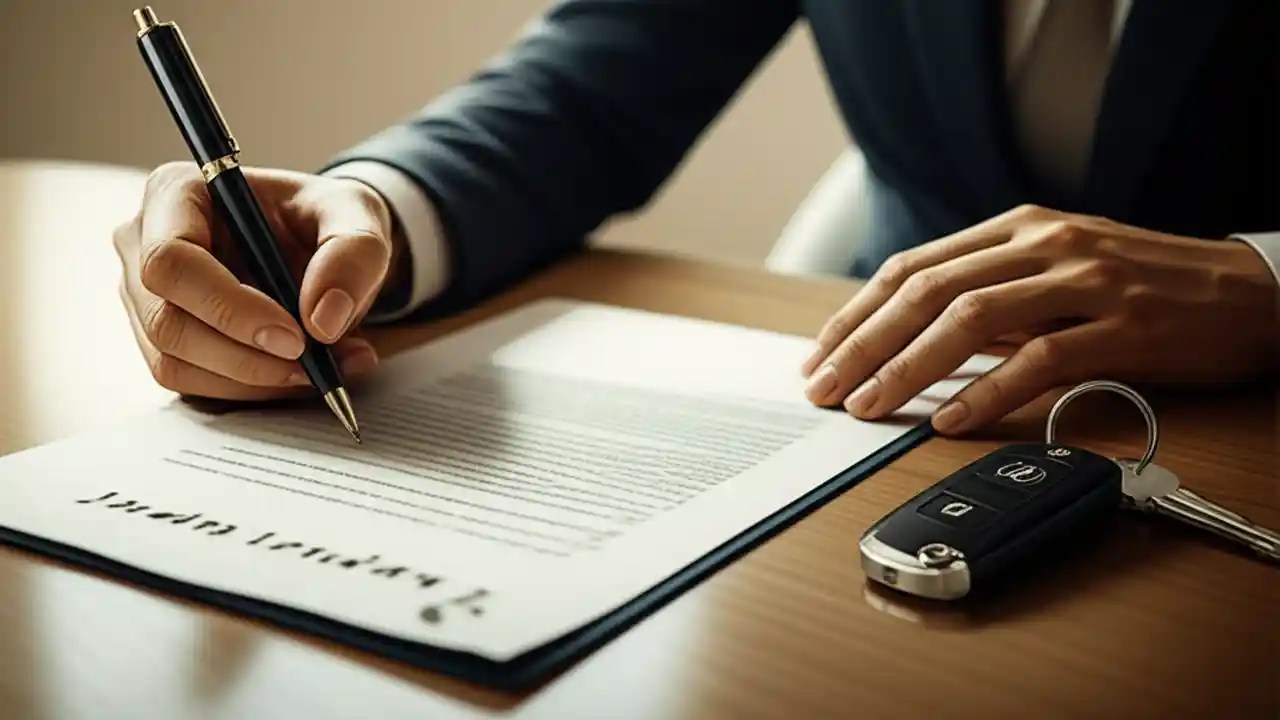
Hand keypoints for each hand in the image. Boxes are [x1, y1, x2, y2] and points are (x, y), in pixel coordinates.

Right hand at [114, 163, 402, 399]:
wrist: (323, 248)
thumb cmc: (325, 218)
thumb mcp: (357, 216)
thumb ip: (352, 256)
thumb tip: (324, 321)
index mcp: (176, 193)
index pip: (171, 261)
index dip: (228, 308)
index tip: (295, 338)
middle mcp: (143, 245)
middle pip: (167, 322)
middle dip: (246, 357)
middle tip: (316, 364)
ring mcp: (146, 298)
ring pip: (176, 364)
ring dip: (255, 380)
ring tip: (325, 368)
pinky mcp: (165, 340)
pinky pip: (194, 384)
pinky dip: (253, 390)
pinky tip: (301, 374)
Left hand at [801, 204, 1279, 433]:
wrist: (1249, 292)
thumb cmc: (1146, 284)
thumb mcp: (1058, 268)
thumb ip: (991, 292)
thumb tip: (911, 336)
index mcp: (1020, 227)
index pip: (913, 267)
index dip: (857, 313)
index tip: (821, 354)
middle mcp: (1044, 245)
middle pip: (927, 291)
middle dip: (864, 343)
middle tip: (826, 388)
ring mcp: (1084, 282)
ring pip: (971, 320)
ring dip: (908, 368)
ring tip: (870, 406)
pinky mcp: (1121, 328)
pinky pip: (1040, 361)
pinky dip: (987, 393)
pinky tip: (950, 419)